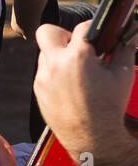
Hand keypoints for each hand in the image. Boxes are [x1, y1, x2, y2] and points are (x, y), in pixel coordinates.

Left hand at [33, 20, 137, 165]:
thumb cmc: (108, 106)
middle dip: (63, 34)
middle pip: (47, 31)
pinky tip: (71, 85)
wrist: (90, 137)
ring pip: (45, 54)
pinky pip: (43, 73)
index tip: (101, 36)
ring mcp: (42, 79)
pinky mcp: (38, 91)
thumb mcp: (123, 74)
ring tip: (79, 69)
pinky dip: (55, 72)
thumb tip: (126, 35)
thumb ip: (123, 49)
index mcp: (77, 57)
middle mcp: (54, 65)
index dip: (96, 29)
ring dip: (59, 55)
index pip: (83, 27)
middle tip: (79, 47)